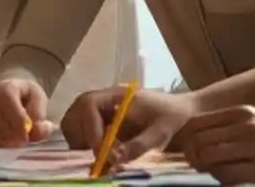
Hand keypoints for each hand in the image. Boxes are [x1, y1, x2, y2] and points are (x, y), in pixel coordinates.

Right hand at [0, 79, 54, 147]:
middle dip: (11, 133)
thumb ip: (40, 115)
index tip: (26, 136)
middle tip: (22, 142)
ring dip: (4, 139)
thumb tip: (41, 130)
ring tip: (16, 141)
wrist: (8, 94)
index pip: (7, 100)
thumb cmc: (25, 97)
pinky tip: (7, 142)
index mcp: (7, 86)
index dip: (17, 120)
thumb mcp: (38, 100)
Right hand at [62, 87, 191, 160]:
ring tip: (97, 159)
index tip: (101, 153)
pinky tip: (100, 157)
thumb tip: (115, 160)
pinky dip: (85, 145)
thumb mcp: (160, 132)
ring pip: (75, 121)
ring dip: (80, 141)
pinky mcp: (101, 120)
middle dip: (81, 136)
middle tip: (95, 157)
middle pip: (76, 111)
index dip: (91, 130)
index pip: (90, 105)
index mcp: (117, 95)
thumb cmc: (171, 117)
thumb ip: (139, 145)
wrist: (179, 111)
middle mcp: (104, 98)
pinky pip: (82, 130)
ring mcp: (101, 108)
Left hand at [175, 105, 254, 186]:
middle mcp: (246, 124)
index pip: (197, 123)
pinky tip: (229, 181)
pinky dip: (221, 179)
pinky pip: (226, 174)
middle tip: (200, 167)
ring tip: (215, 173)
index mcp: (241, 112)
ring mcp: (254, 145)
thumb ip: (230, 126)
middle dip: (193, 156)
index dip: (188, 140)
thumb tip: (198, 139)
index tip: (193, 153)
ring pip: (209, 156)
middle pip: (198, 140)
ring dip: (206, 168)